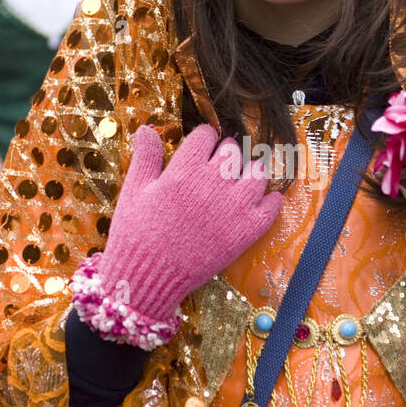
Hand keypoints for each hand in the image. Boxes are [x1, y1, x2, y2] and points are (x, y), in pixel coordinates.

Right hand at [97, 122, 282, 320]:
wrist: (147, 277)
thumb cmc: (135, 234)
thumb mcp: (134, 191)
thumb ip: (146, 157)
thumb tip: (145, 128)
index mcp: (184, 170)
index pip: (206, 136)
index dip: (202, 141)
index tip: (200, 150)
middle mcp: (213, 183)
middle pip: (232, 151)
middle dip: (225, 154)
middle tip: (216, 168)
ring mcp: (233, 207)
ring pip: (257, 173)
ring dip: (249, 173)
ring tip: (239, 182)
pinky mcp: (246, 231)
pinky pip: (271, 206)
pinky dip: (270, 201)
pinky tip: (259, 202)